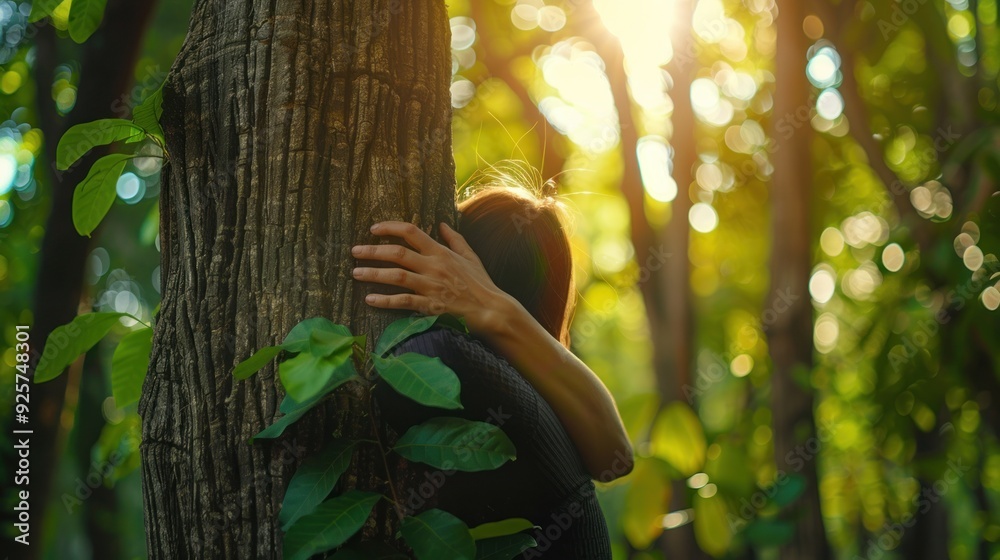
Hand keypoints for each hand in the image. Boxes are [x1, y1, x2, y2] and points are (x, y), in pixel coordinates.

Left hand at [351, 221, 513, 335]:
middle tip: (355, 251)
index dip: (390, 228)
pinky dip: (385, 300)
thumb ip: (454, 239)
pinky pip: (403, 301)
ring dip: (373, 274)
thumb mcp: (470, 256)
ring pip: (396, 276)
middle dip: (372, 251)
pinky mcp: (429, 305)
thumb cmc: (481, 283)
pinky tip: (370, 299)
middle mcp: (433, 266)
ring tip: (355, 273)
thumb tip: (442, 224)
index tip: (373, 230)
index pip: (411, 232)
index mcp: (441, 252)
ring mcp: (430, 286)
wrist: (491, 309)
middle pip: (397, 254)